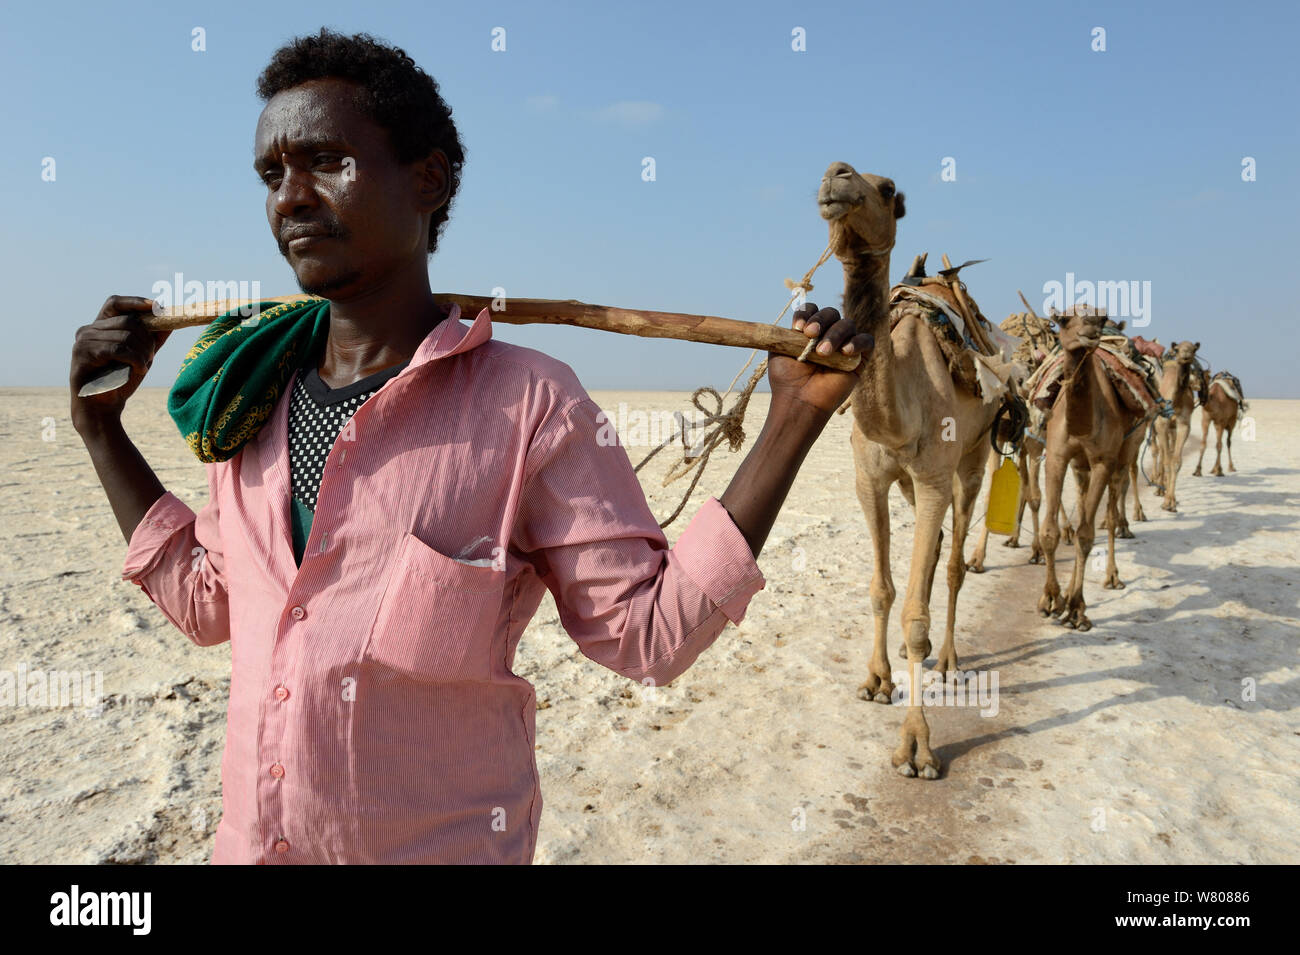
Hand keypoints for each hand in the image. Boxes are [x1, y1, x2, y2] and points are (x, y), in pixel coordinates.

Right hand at [70, 295, 171, 431]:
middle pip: (128, 321)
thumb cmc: (121, 380)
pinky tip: (138, 370)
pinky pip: (118, 349)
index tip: (156, 307)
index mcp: (101, 326)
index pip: (115, 303)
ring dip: (143, 353)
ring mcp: (83, 340)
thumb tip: (170, 318)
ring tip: (142, 367)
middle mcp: (88, 329)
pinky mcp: (83, 353)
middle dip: (148, 339)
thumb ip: (154, 338)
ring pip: (126, 335)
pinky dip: (135, 360)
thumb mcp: (142, 355)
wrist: (103, 406)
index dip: (135, 302)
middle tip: (152, 356)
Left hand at [766, 301, 873, 416]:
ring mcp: (844, 347)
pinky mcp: (859, 359)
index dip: (807, 313)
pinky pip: (867, 341)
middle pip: (832, 313)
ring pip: (848, 325)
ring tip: (823, 353)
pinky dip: (857, 342)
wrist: (799, 401)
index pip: (813, 310)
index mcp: (809, 331)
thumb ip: (785, 330)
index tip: (798, 327)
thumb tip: (792, 317)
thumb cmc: (787, 379)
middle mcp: (828, 336)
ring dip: (835, 334)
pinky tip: (845, 352)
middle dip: (821, 320)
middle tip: (810, 335)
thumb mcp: (778, 349)